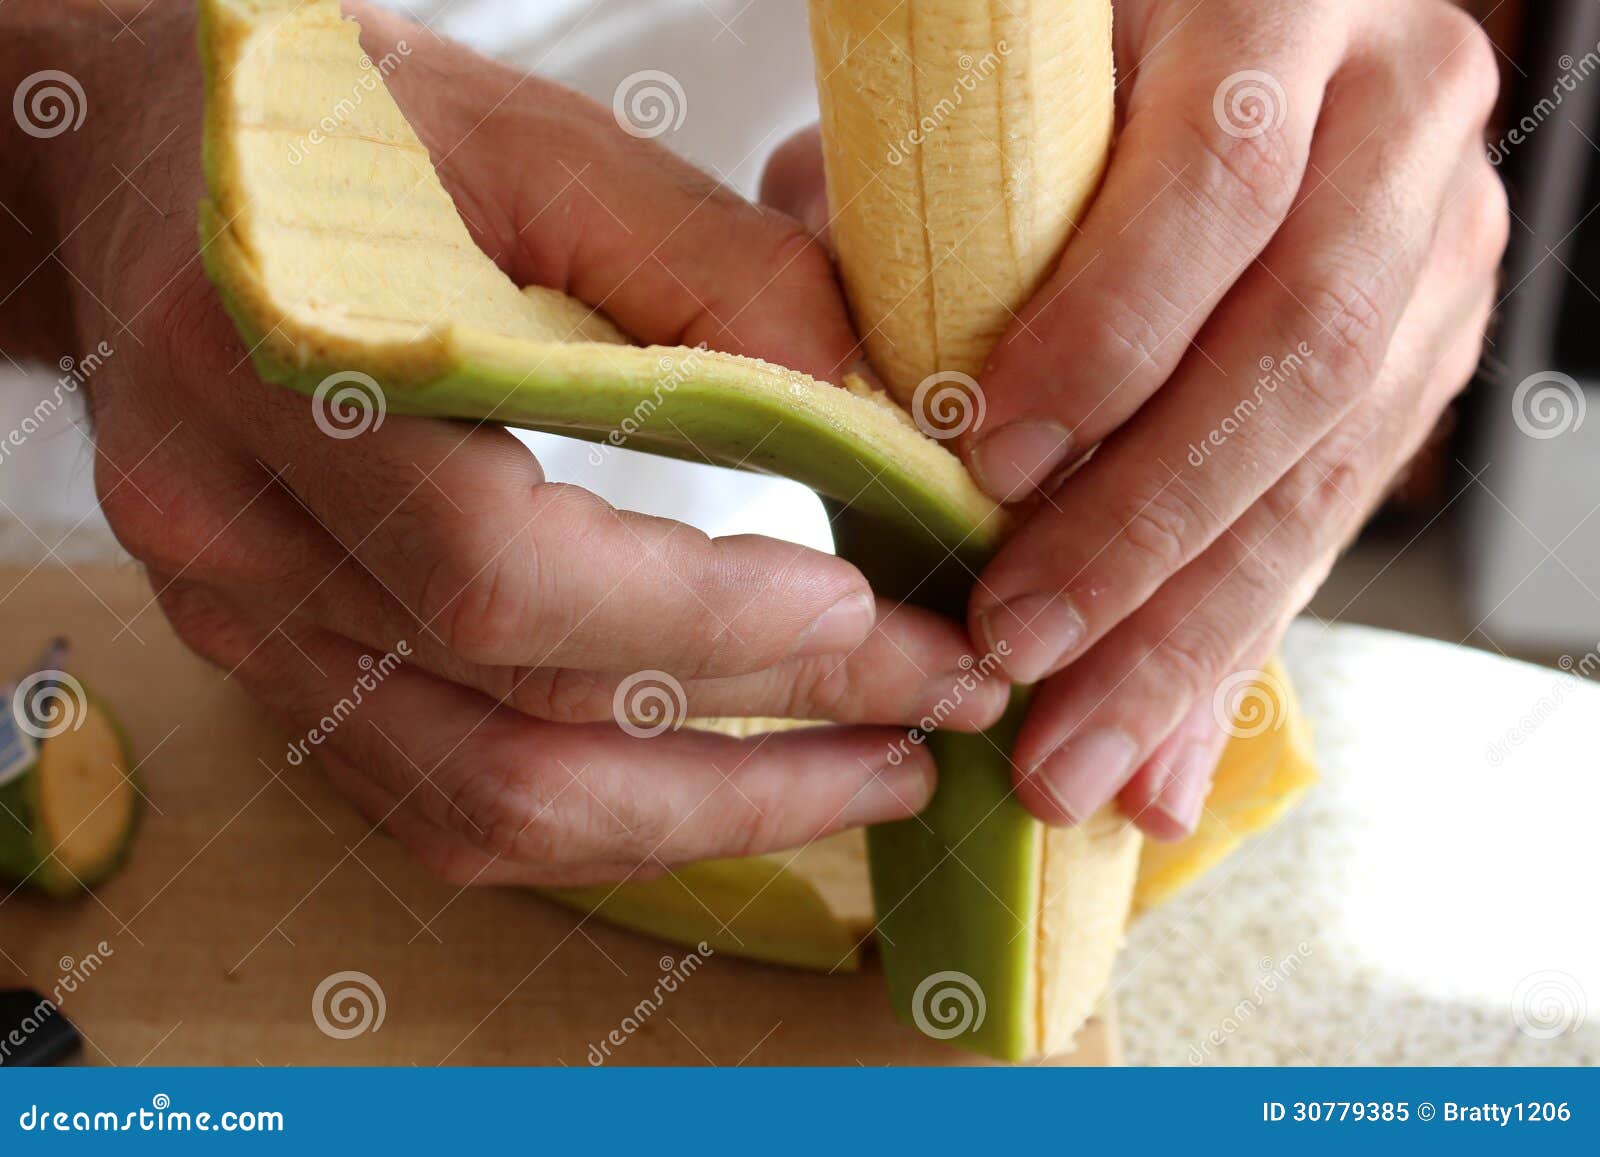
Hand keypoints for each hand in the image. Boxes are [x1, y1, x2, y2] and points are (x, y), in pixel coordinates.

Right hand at [1, 1, 1007, 884]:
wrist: (136, 174)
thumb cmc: (343, 137)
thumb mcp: (541, 148)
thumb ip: (717, 280)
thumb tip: (886, 433)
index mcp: (279, 368)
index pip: (499, 572)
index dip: (700, 622)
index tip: (873, 622)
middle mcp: (233, 531)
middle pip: (508, 730)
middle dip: (752, 755)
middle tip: (929, 720)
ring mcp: (241, 624)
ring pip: (482, 810)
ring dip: (698, 822)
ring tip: (866, 777)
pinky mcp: (275, 667)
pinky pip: (444, 806)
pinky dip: (610, 819)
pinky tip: (730, 785)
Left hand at [768, 0, 1507, 838]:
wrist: (1228, 59)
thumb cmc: (1065, 90)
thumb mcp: (988, 117)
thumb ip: (922, 226)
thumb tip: (831, 400)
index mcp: (1279, 17)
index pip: (1220, 183)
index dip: (1110, 333)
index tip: (989, 462)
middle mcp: (1395, 121)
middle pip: (1299, 351)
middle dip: (1143, 529)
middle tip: (1017, 648)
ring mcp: (1439, 242)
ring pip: (1332, 466)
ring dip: (1187, 634)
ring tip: (1076, 752)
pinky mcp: (1437, 349)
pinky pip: (1337, 523)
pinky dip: (1232, 646)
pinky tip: (1162, 748)